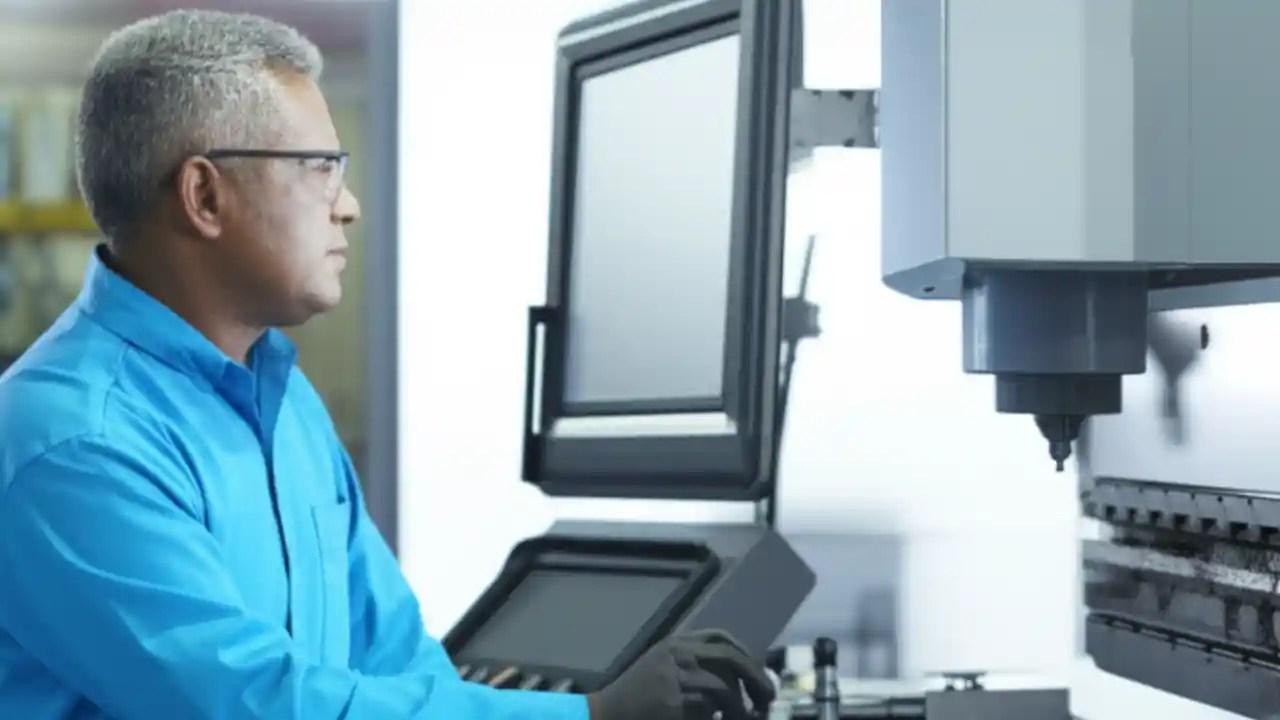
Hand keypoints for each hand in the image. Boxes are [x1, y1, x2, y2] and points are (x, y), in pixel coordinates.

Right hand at [587, 629, 774, 719]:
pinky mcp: (672, 703)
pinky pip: (708, 709)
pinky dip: (720, 718)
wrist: (605, 714)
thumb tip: (737, 678)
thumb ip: (692, 665)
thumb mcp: (661, 668)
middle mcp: (676, 655)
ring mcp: (673, 678)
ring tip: (746, 718)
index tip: (757, 671)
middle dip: (755, 677)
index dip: (745, 653)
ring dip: (740, 707)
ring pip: (722, 686)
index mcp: (674, 644)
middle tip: (767, 698)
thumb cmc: (635, 696)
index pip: (720, 638)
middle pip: (729, 657)